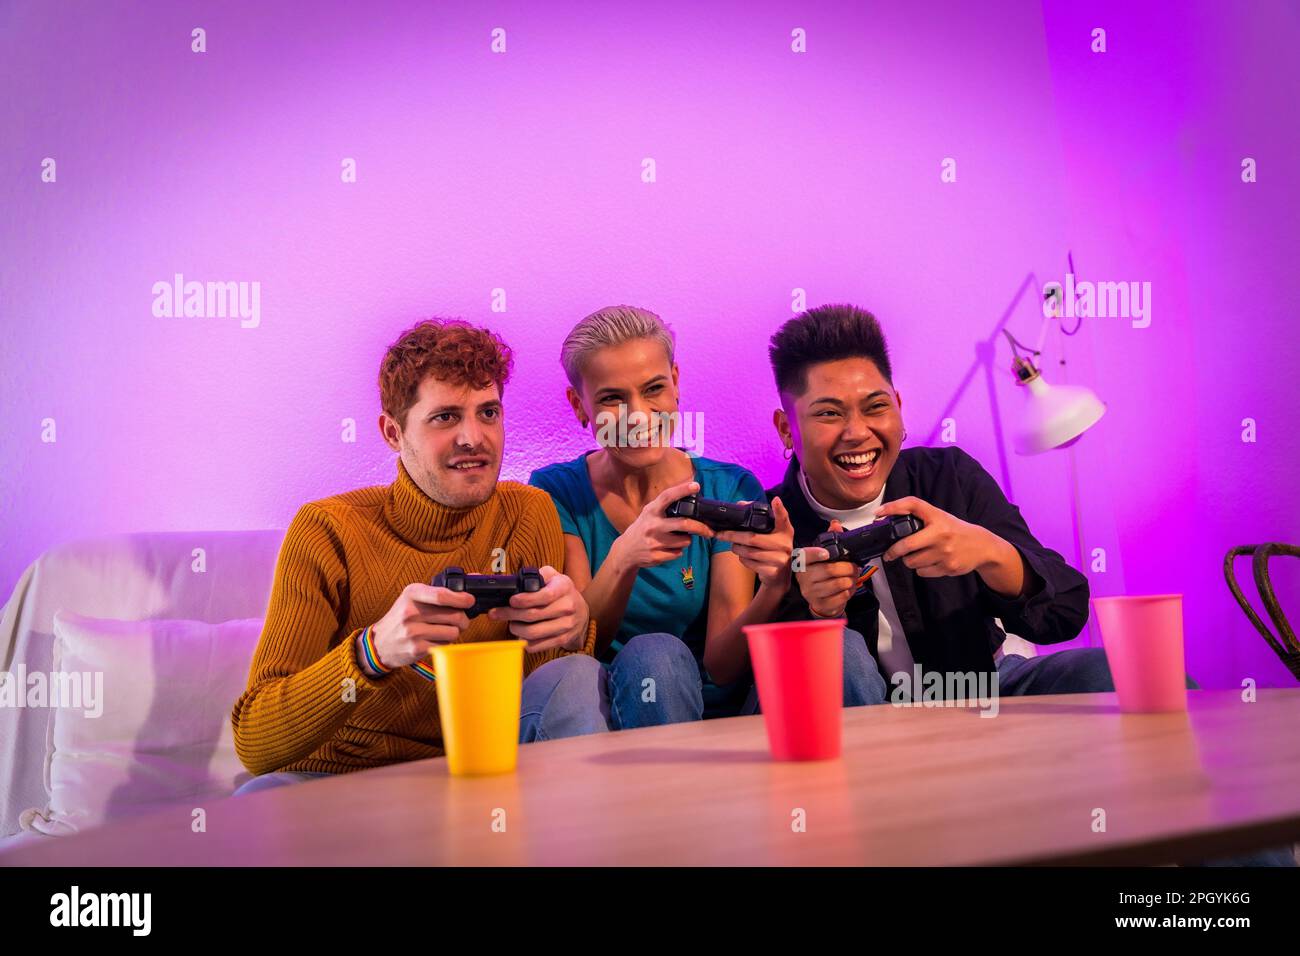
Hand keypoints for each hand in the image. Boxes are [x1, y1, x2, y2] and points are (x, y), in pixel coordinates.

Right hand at [367, 582, 475, 668]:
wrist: (380, 642)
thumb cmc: (403, 616)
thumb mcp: (414, 597)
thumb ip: (440, 590)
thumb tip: (473, 578)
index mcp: (412, 594)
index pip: (442, 595)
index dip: (461, 598)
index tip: (470, 600)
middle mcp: (411, 612)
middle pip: (454, 615)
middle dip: (464, 619)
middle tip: (460, 620)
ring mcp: (413, 632)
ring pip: (453, 632)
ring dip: (454, 632)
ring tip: (444, 630)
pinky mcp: (416, 648)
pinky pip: (445, 645)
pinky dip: (445, 643)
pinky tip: (435, 639)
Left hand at [488, 566, 590, 652]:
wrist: (581, 613)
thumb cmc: (562, 593)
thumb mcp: (555, 577)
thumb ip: (539, 574)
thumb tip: (517, 581)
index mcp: (564, 588)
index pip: (544, 596)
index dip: (525, 600)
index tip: (511, 600)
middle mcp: (568, 607)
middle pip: (533, 615)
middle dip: (510, 614)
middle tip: (496, 613)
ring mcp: (566, 626)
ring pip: (533, 633)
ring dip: (515, 629)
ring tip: (510, 623)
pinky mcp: (562, 640)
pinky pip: (537, 646)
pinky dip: (524, 641)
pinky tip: (519, 634)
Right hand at [609, 479, 713, 571]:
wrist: (626, 551)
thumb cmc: (643, 528)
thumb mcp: (649, 513)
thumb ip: (664, 506)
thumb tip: (689, 495)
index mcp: (651, 511)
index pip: (667, 497)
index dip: (682, 490)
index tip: (696, 485)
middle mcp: (652, 525)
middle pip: (684, 524)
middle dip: (700, 528)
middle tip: (709, 530)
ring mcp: (654, 542)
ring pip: (685, 541)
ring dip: (687, 540)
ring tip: (677, 538)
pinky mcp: (657, 556)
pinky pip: (678, 553)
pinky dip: (678, 550)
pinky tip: (668, 548)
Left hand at [715, 496, 795, 589]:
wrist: (780, 577)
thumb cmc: (772, 550)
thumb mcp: (771, 535)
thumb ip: (757, 520)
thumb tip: (740, 504)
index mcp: (785, 531)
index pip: (783, 518)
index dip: (779, 509)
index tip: (775, 500)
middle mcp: (785, 544)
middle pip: (752, 538)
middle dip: (733, 536)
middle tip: (721, 534)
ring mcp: (780, 559)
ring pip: (748, 552)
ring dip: (736, 549)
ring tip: (735, 546)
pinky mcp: (772, 572)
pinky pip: (749, 563)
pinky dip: (743, 559)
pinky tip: (745, 557)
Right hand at [793, 519, 858, 618]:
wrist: (821, 601)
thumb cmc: (823, 577)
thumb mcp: (824, 559)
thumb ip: (830, 540)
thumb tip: (835, 525)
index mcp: (803, 563)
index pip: (806, 556)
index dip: (816, 553)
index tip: (827, 553)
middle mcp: (804, 578)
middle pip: (829, 570)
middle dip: (848, 568)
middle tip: (855, 568)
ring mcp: (811, 592)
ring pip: (838, 583)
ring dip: (851, 580)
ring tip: (853, 577)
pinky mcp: (821, 604)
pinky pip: (841, 596)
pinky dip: (850, 591)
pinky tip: (849, 588)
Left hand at [876, 496, 1001, 577]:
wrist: (982, 546)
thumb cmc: (955, 530)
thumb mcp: (940, 517)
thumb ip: (919, 519)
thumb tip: (888, 522)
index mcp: (938, 517)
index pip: (912, 504)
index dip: (893, 506)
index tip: (878, 513)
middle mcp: (941, 533)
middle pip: (906, 545)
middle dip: (892, 551)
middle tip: (888, 554)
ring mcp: (945, 552)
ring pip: (911, 562)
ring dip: (908, 561)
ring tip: (916, 556)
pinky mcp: (948, 567)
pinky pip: (922, 572)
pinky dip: (921, 569)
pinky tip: (929, 562)